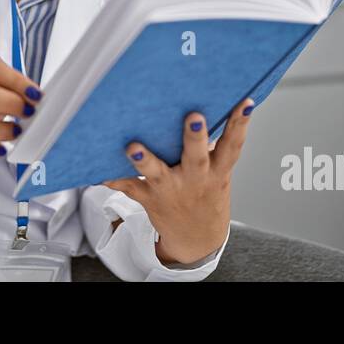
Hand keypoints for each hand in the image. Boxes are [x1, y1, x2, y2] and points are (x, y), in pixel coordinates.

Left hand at [102, 98, 255, 264]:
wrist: (196, 239)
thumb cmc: (205, 195)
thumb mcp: (217, 173)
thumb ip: (211, 146)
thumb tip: (204, 104)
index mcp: (216, 171)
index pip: (232, 146)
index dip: (240, 124)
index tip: (244, 104)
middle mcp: (195, 180)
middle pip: (196, 157)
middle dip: (195, 137)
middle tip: (194, 117)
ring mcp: (171, 190)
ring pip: (158, 173)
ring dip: (145, 160)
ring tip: (134, 147)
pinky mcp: (150, 198)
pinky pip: (130, 188)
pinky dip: (114, 179)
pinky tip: (99, 172)